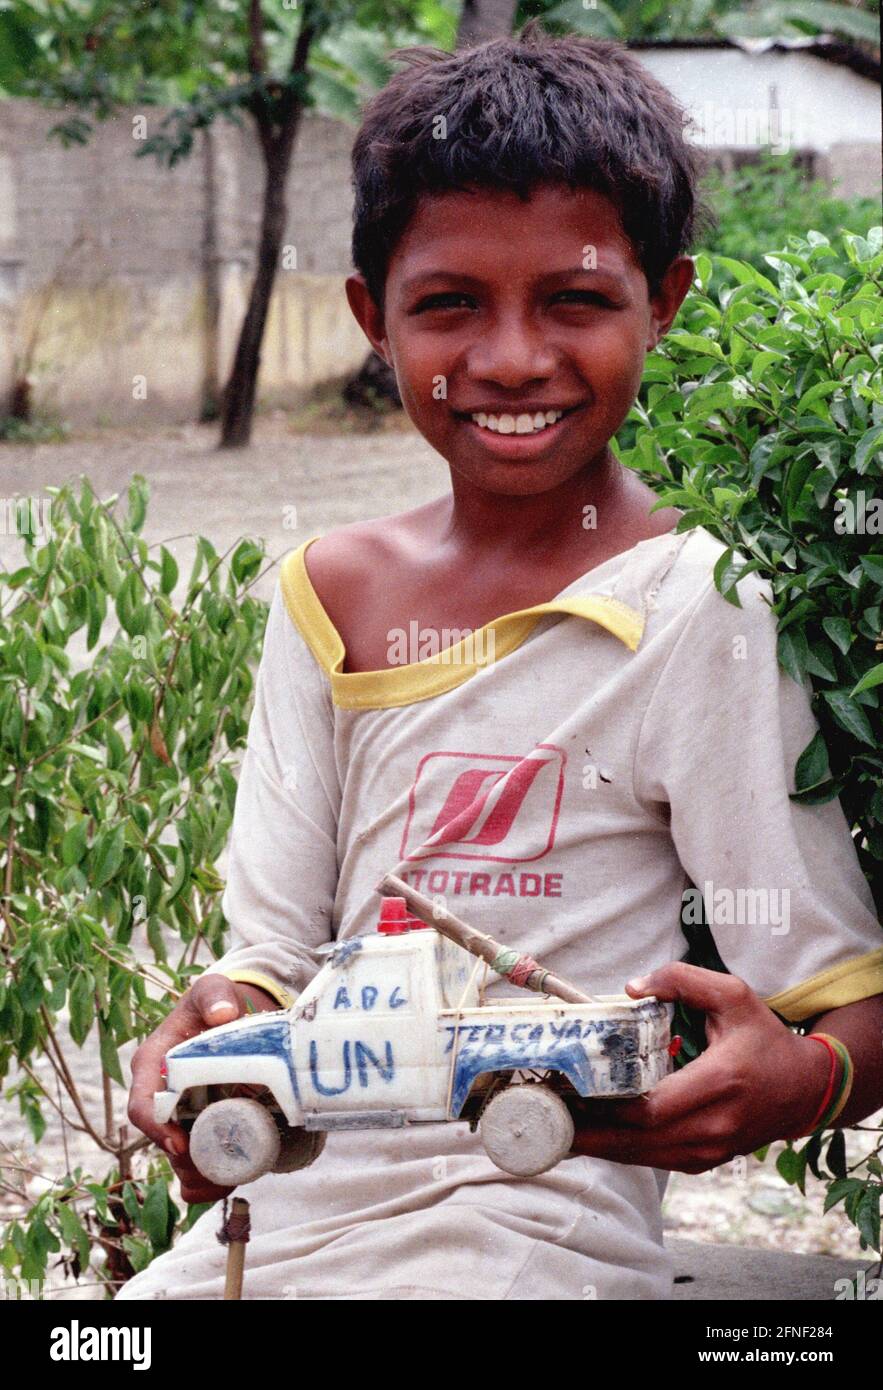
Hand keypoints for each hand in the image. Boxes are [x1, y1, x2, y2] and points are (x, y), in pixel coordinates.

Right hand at [128, 974, 280, 1203]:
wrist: (234, 1015)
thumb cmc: (216, 1002)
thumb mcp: (212, 990)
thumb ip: (215, 995)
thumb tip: (223, 1014)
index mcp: (152, 1066)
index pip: (142, 1106)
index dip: (156, 1130)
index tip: (180, 1145)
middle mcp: (161, 1096)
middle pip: (161, 1142)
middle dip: (185, 1162)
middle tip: (216, 1169)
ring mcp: (181, 1115)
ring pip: (178, 1160)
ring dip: (199, 1176)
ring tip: (227, 1179)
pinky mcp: (201, 1127)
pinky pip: (195, 1166)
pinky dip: (207, 1182)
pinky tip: (228, 1184)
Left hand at [570, 962, 832, 1173]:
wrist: (806, 1089)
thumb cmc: (765, 1039)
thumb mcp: (733, 995)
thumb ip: (682, 979)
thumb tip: (632, 987)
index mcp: (719, 1084)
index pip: (650, 1108)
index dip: (602, 1107)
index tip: (564, 1093)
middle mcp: (714, 1126)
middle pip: (637, 1140)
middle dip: (587, 1130)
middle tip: (543, 1111)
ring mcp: (710, 1151)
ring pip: (641, 1156)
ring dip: (596, 1144)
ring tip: (553, 1124)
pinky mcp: (704, 1161)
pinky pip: (652, 1159)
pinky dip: (619, 1149)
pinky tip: (589, 1135)